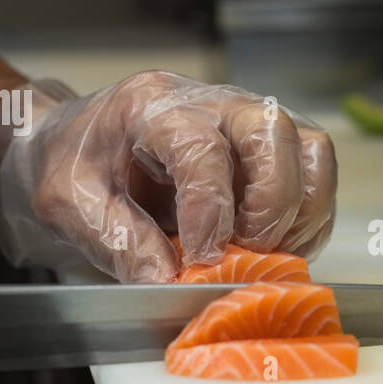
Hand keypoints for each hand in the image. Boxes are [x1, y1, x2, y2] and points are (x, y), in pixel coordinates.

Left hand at [0, 72, 337, 282]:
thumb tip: (166, 281)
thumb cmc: (69, 164)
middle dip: (272, 203)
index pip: (201, 147)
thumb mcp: (68, 204)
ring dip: (301, 211)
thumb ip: (116, 240)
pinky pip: (315, 176)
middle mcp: (211, 102)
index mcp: (153, 106)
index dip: (210, 208)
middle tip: (247, 252)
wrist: (71, 142)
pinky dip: (309, 220)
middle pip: (273, 132)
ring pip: (309, 149)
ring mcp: (246, 122)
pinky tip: (276, 250)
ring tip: (268, 253)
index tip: (202, 258)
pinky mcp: (269, 149)